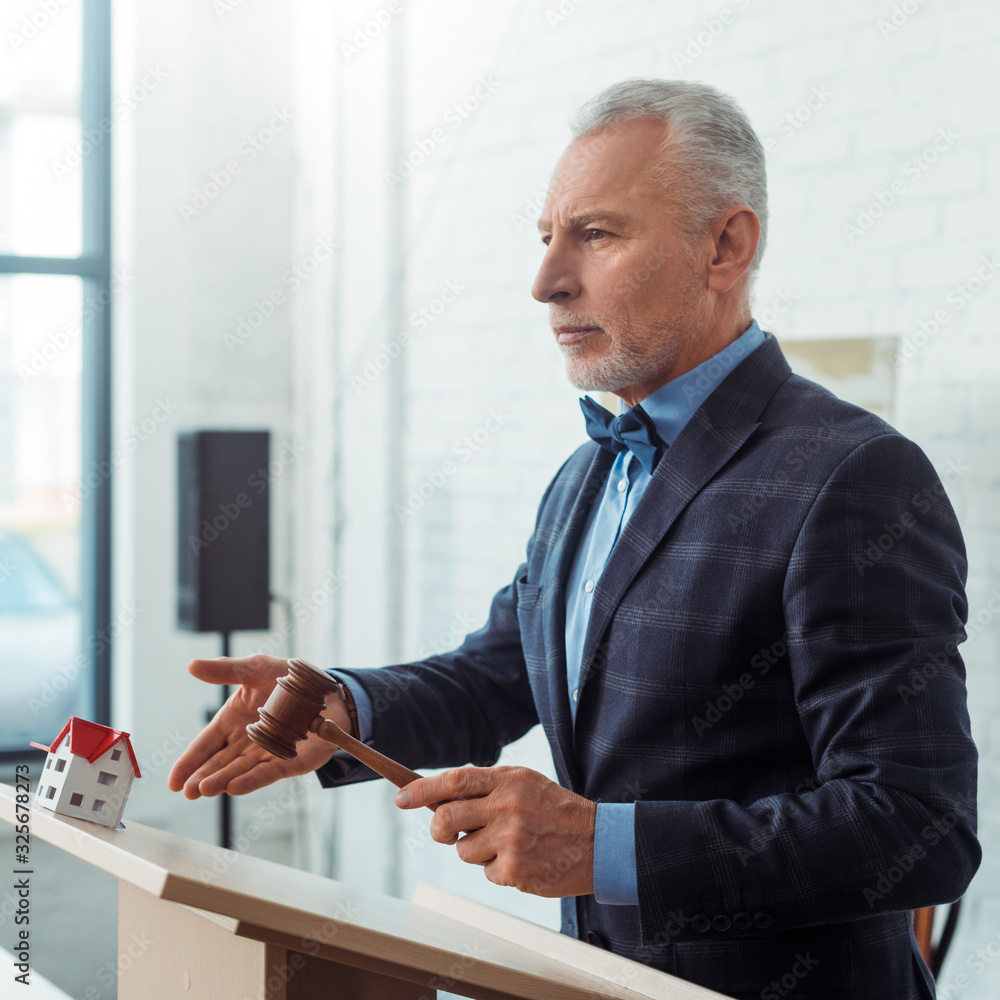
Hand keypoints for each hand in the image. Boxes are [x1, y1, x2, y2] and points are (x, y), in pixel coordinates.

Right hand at [167, 655, 351, 798]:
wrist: (327, 689)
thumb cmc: (288, 679)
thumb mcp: (255, 669)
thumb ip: (226, 671)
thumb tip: (192, 665)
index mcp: (233, 721)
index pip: (206, 745)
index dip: (189, 762)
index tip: (172, 782)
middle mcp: (247, 741)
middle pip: (219, 763)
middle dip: (202, 777)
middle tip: (187, 791)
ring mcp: (267, 752)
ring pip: (240, 770)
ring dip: (222, 780)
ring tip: (204, 790)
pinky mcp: (289, 760)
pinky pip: (268, 772)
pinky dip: (252, 780)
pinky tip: (234, 788)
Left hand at [395, 766, 595, 896]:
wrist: (598, 842)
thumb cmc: (555, 811)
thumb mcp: (525, 784)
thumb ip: (487, 788)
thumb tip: (440, 798)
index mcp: (508, 780)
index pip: (454, 780)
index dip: (422, 790)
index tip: (401, 798)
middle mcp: (507, 806)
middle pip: (445, 820)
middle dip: (438, 830)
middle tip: (446, 833)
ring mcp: (510, 839)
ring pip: (462, 851)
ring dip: (476, 852)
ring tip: (507, 844)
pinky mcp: (515, 869)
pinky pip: (486, 872)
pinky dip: (498, 869)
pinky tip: (523, 860)